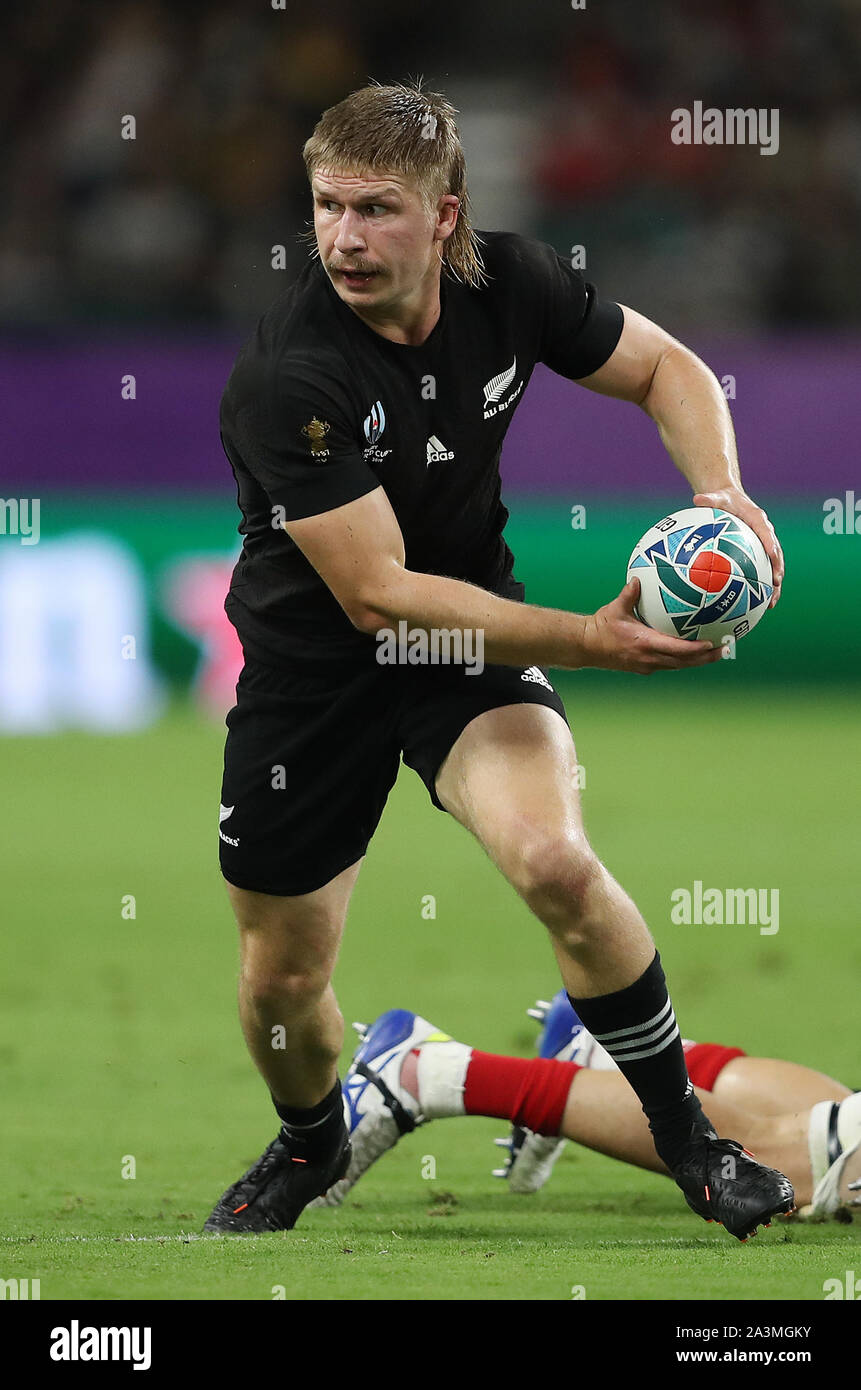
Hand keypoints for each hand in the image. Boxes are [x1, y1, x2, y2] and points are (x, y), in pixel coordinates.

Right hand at [584, 578, 722, 674]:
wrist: (586, 647)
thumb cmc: (600, 627)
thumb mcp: (615, 608)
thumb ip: (629, 594)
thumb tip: (638, 579)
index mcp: (645, 644)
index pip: (677, 649)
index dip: (696, 649)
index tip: (712, 644)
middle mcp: (649, 658)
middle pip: (684, 662)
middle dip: (706, 658)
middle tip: (725, 651)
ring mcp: (647, 665)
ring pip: (678, 665)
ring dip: (697, 661)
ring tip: (715, 654)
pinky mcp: (644, 667)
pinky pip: (669, 663)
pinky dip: (683, 659)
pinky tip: (692, 653)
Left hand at [692, 487, 783, 607]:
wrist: (730, 499)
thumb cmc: (723, 500)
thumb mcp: (715, 498)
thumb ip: (708, 500)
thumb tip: (696, 499)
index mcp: (757, 519)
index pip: (766, 533)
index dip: (770, 545)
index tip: (772, 556)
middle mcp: (764, 533)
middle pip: (776, 555)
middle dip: (777, 570)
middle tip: (776, 585)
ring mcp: (762, 545)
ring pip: (772, 567)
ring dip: (773, 586)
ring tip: (770, 604)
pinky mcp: (756, 554)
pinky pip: (760, 571)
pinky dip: (758, 586)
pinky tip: (752, 605)